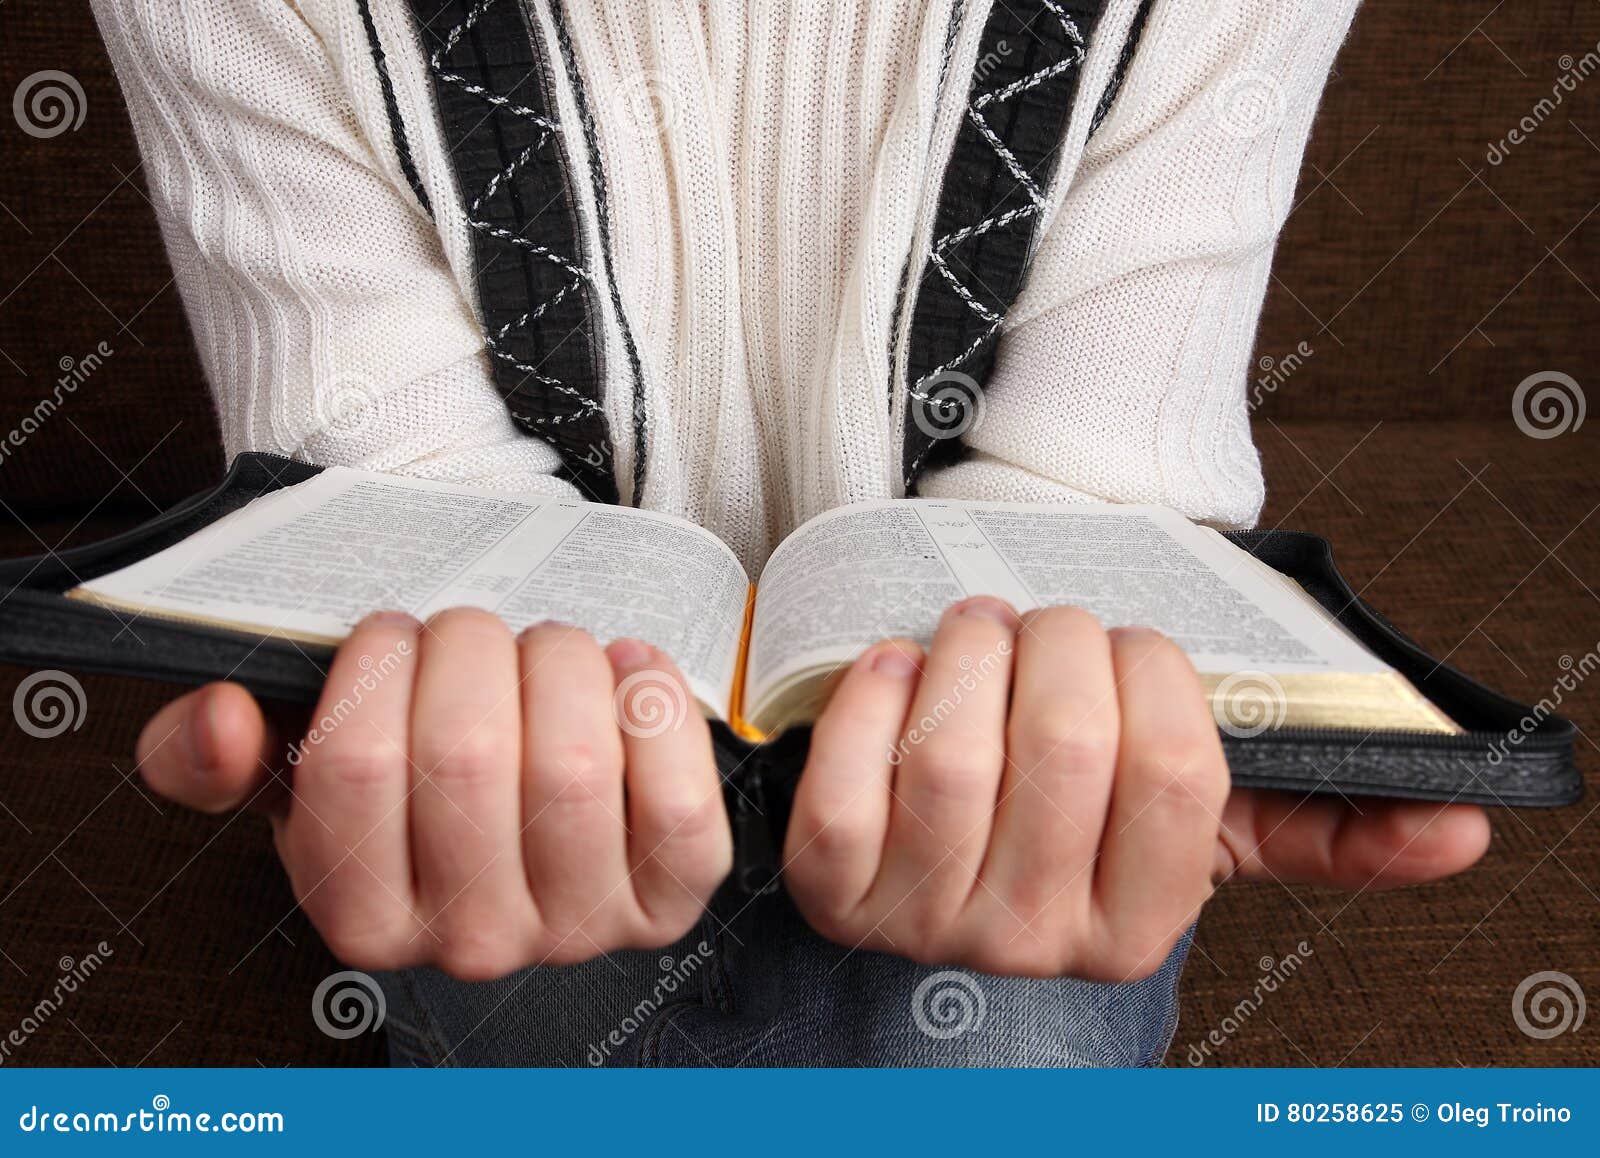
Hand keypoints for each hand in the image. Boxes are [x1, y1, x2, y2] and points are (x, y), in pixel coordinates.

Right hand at [134, 610, 730, 978]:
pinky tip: (627, 674)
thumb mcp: (290, 766)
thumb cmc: (406, 773)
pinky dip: (657, 710)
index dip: (375, 664)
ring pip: (573, 766)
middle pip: (466, 755)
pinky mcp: (667, 899)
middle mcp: (469, 942)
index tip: (392, 631)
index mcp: (362, 915)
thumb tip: (218, 719)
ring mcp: (577, 927)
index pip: (355, 764)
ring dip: (561, 665)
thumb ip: (210, 752)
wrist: (522, 805)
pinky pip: (676, 803)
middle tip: (471, 630)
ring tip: (546, 651)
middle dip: (468, 647)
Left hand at [783, 598, 1488, 979]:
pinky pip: (842, 792)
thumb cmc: (1069, 808)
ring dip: (969, 653)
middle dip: (1061, 643)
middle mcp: (1033, 941)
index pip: (1177, 774)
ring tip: (978, 630)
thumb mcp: (1193, 824)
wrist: (934, 842)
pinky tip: (895, 666)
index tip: (1127, 643)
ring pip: (954, 759)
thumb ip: (1318, 826)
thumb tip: (1458, 830)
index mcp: (1137, 922)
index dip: (1152, 674)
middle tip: (1047, 621)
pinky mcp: (833, 889)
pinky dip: (868, 700)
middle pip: (1068, 750)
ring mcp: (925, 921)